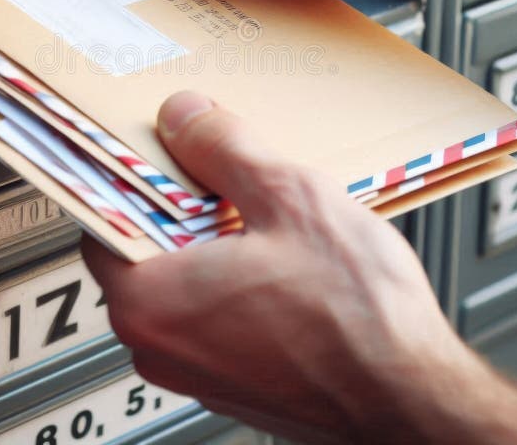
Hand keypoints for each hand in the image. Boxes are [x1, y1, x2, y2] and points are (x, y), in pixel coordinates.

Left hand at [83, 91, 516, 443]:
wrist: (414, 400)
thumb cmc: (356, 321)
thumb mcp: (287, 197)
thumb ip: (222, 148)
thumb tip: (184, 117)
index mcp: (150, 301)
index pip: (103, 218)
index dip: (132, 176)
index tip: (156, 151)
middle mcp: (158, 345)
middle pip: (141, 247)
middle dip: (178, 204)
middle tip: (220, 171)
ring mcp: (194, 369)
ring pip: (179, 280)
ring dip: (208, 241)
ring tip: (258, 213)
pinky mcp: (230, 378)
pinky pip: (209, 311)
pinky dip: (229, 278)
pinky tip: (276, 258)